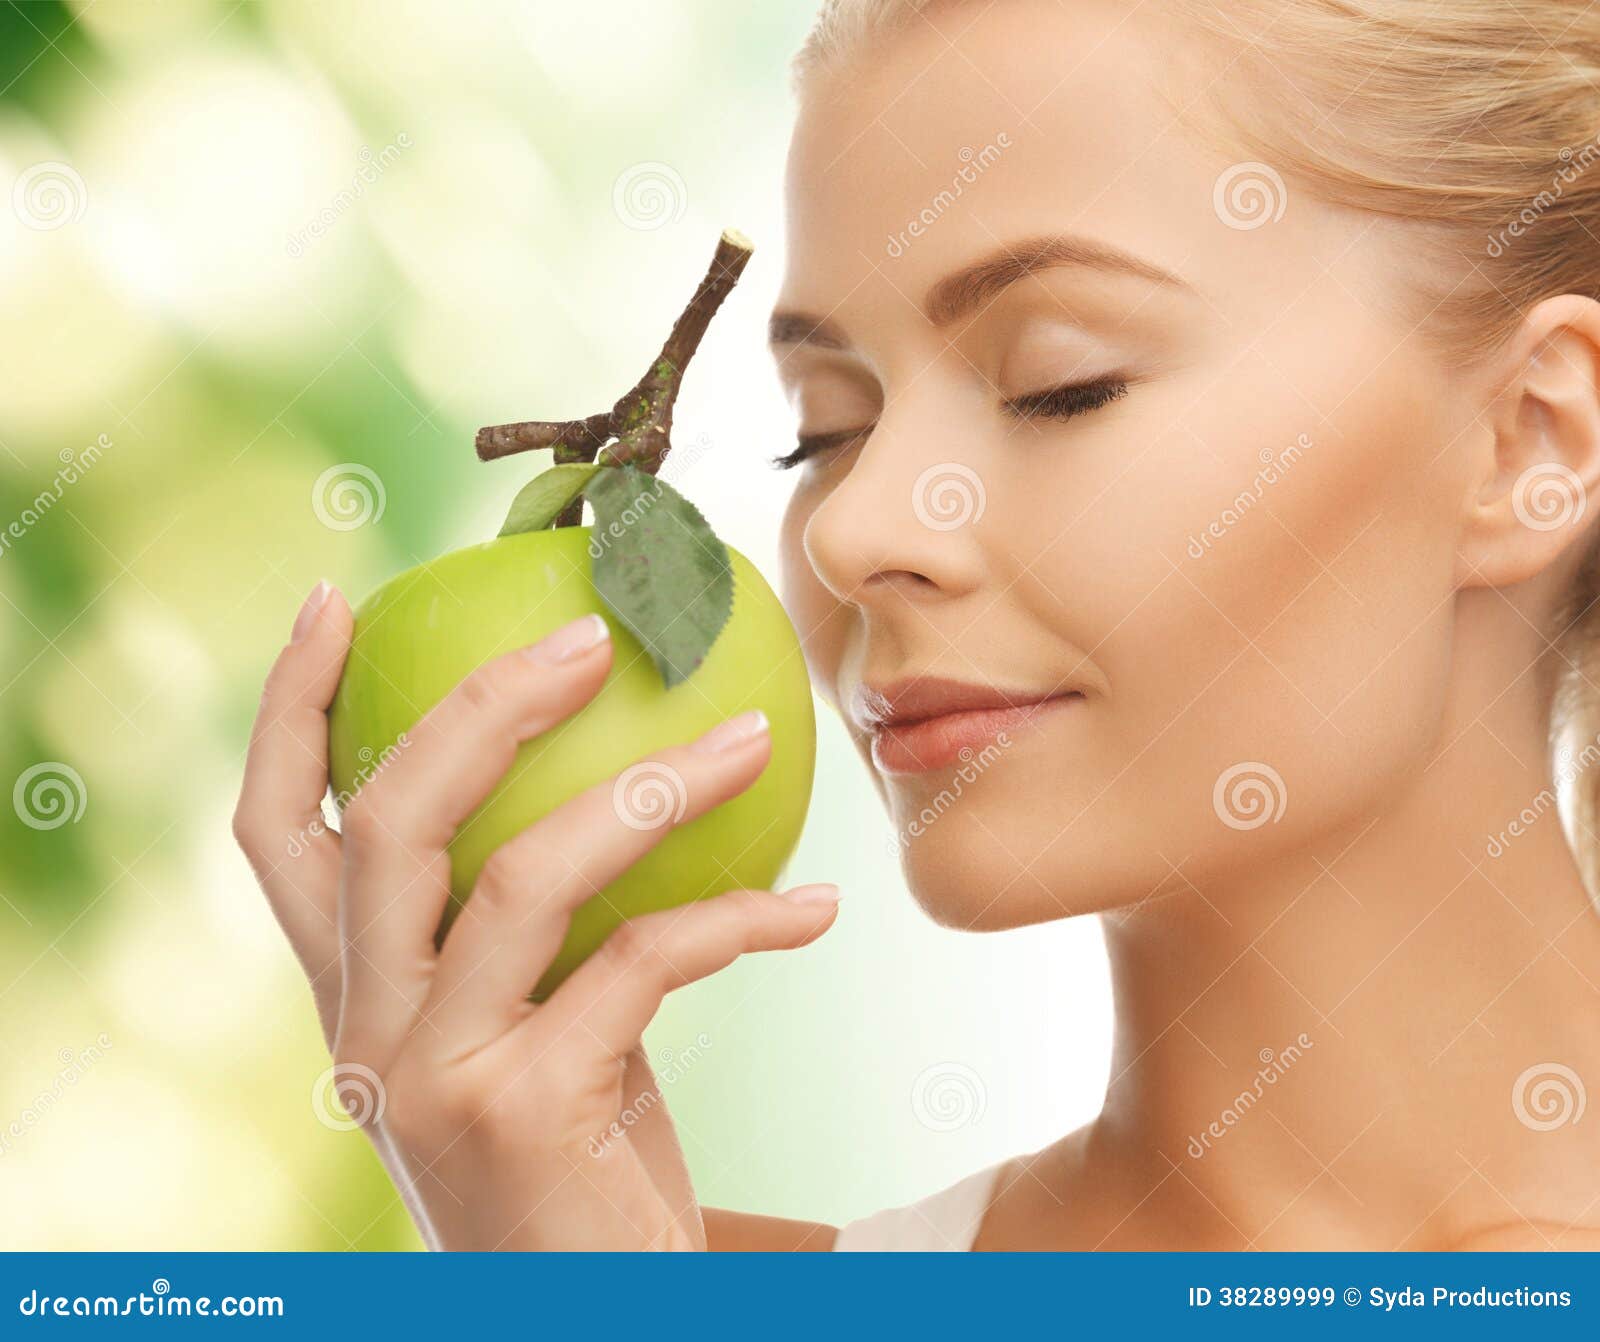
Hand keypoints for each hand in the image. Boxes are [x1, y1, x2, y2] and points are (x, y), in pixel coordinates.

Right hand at [232, 582, 839, 1249]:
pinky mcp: (520, 1113)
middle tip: (586, 636)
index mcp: (354, 995)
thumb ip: (537, 928)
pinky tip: (812, 908)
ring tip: (752, 738)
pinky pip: (640, 961)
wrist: (595, 1314)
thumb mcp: (533, 1028)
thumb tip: (627, 776)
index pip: (277, 832)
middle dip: (482, 703)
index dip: (292, 708)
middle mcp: (366, 1030)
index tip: (339, 599)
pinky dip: (737, 917)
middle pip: (391, 819)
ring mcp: (431, 1073)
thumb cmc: (577, 1158)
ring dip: (652, 788)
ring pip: (521, 874)